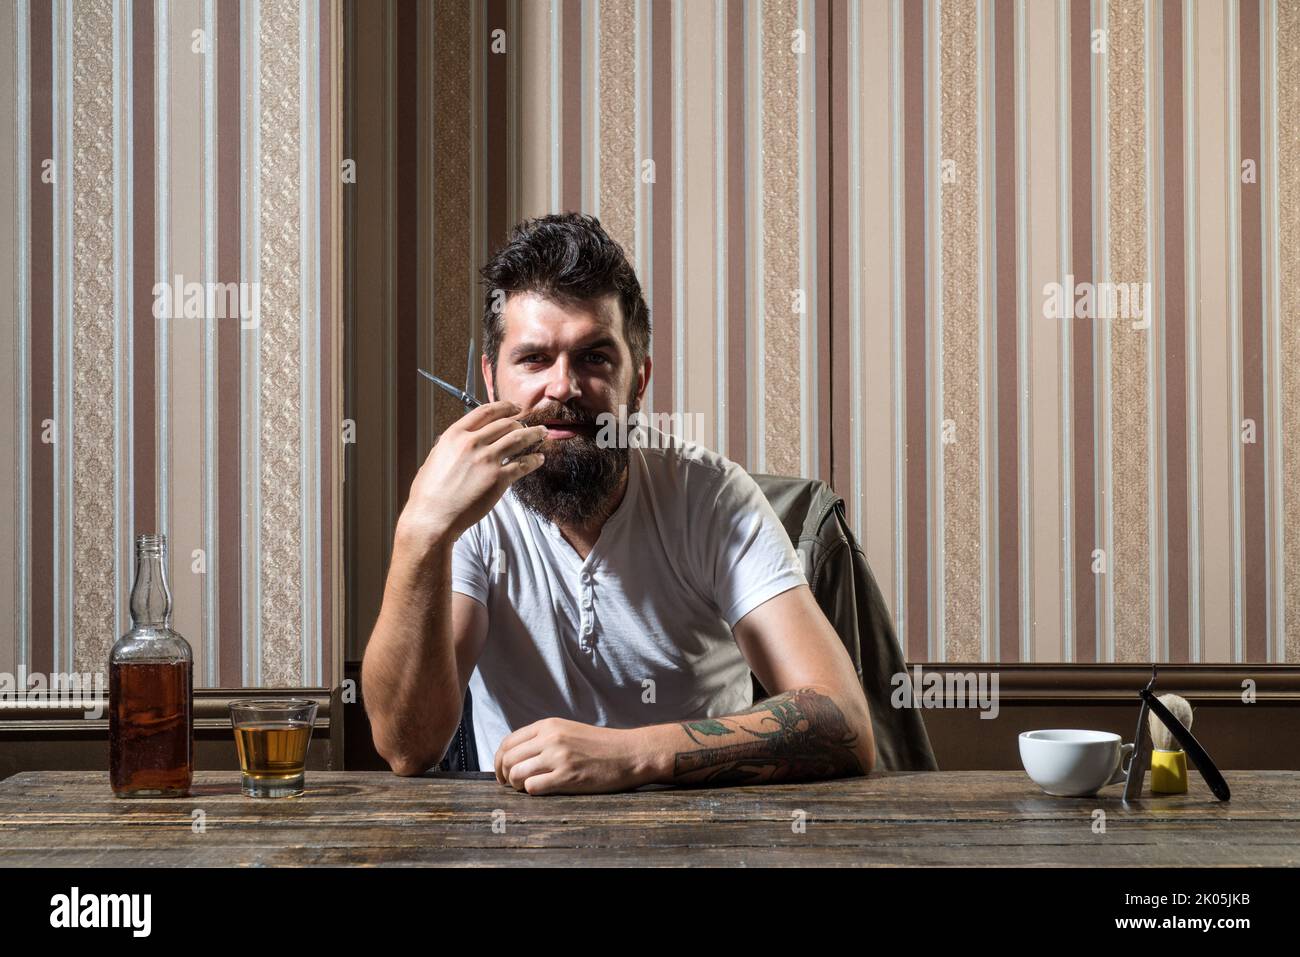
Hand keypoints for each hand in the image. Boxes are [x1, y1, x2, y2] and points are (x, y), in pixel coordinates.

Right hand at [396, 400, 548, 550]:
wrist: (432, 517)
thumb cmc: (429, 492)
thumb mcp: (435, 458)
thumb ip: (450, 446)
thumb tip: (458, 440)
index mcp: (455, 435)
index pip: (485, 412)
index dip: (504, 407)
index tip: (514, 407)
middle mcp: (472, 443)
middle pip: (505, 424)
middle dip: (521, 422)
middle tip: (530, 424)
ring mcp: (487, 460)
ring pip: (519, 438)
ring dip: (534, 434)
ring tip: (542, 433)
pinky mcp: (498, 479)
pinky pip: (523, 464)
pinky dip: (534, 460)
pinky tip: (539, 458)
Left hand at [494, 718, 644, 794]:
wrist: (630, 753)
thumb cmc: (600, 746)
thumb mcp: (568, 731)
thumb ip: (543, 739)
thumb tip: (515, 757)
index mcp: (548, 726)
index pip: (508, 743)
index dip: (499, 761)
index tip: (502, 773)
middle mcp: (550, 739)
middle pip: (508, 759)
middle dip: (505, 776)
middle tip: (512, 786)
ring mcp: (558, 757)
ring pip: (517, 775)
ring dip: (517, 786)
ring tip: (528, 789)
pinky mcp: (567, 777)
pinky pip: (533, 788)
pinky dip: (532, 793)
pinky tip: (543, 791)